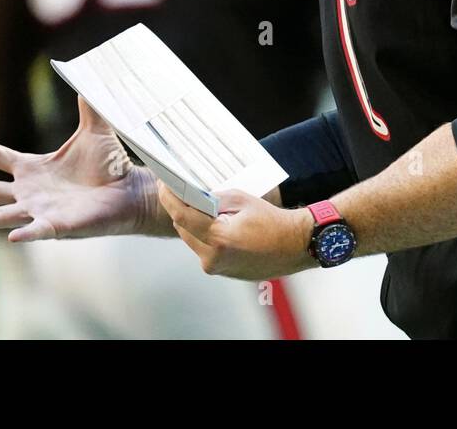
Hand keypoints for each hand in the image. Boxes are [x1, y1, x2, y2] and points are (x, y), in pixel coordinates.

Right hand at [0, 96, 163, 241]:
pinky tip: (11, 238)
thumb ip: (88, 105)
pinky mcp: (57, 226)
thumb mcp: (96, 130)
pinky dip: (25, 233)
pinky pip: (37, 230)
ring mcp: (40, 210)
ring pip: (1, 217)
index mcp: (33, 168)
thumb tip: (85, 75)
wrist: (130, 192)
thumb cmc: (111, 165)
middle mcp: (30, 191)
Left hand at [158, 184, 315, 280]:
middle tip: (181, 191)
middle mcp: (213, 258)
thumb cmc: (272, 221)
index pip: (182, 217)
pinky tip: (215, 223)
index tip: (163, 185)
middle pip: (183, 229)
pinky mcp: (219, 272)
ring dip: (192, 222)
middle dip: (181, 209)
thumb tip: (192, 196)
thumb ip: (213, 199)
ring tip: (201, 206)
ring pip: (191, 239)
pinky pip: (202, 248)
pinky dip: (203, 234)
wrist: (293, 246)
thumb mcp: (242, 200)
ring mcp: (215, 268)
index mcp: (219, 238)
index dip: (169, 199)